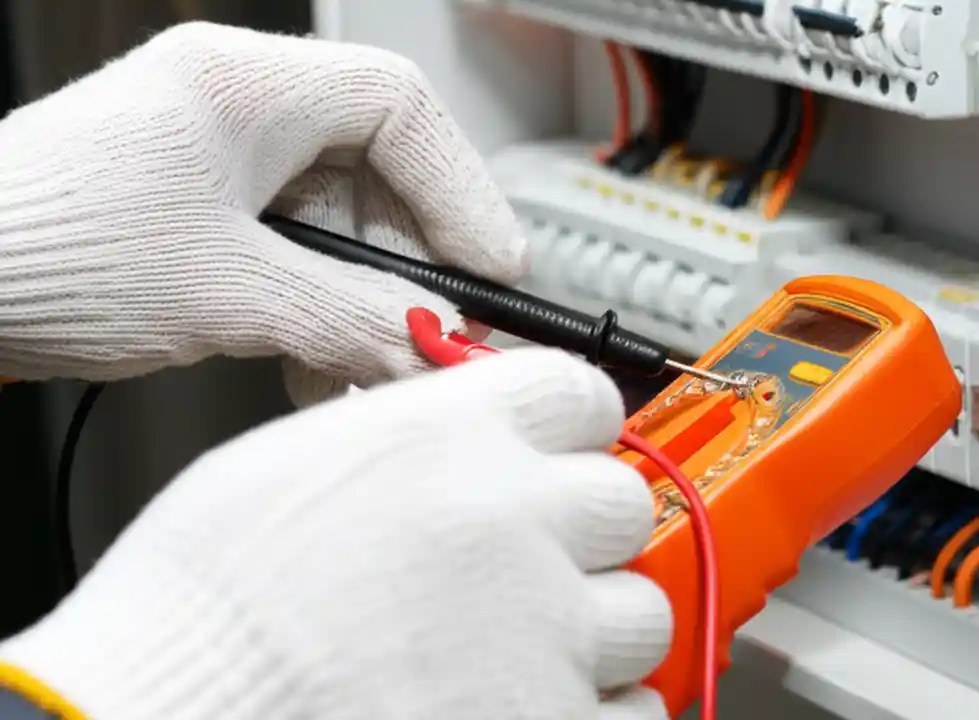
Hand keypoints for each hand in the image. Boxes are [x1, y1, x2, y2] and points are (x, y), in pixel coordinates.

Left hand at [0, 22, 524, 399]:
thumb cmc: (33, 252)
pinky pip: (290, 253)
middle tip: (441, 331)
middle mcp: (232, 110)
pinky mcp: (195, 215)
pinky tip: (317, 368)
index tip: (491, 265)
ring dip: (362, 305)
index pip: (401, 106)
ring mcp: (212, 162)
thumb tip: (435, 342)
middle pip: (377, 173)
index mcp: (243, 85)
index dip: (462, 189)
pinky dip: (316, 312)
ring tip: (367, 369)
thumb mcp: (230, 295)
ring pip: (337, 224)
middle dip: (414, 265)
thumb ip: (353, 319)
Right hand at [0, 350, 671, 718]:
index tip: (560, 457)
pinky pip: (635, 712)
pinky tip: (520, 707)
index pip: (581, 393)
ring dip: (592, 633)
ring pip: (640, 611)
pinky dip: (592, 712)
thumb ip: (410, 439)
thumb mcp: (289, 467)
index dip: (570, 431)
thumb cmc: (198, 619)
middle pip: (623, 502)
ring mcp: (544, 634)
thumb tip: (465, 441)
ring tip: (511, 655)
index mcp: (449, 438)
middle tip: (524, 570)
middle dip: (581, 535)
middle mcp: (513, 522)